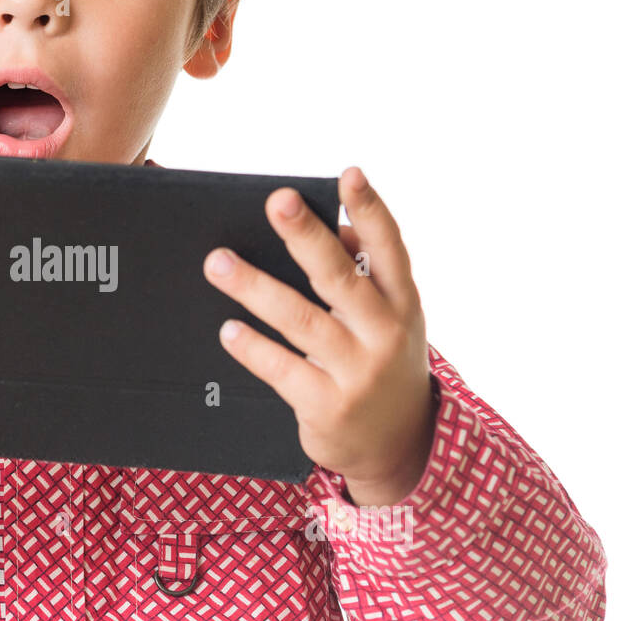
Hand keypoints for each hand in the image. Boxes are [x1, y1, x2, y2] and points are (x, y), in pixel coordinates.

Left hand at [202, 167, 435, 506]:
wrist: (399, 446)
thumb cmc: (381, 362)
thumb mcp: (391, 319)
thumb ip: (365, 275)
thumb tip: (333, 228)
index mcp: (403, 303)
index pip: (389, 248)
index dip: (370, 209)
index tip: (347, 174)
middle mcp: (384, 334)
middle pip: (340, 277)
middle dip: (307, 237)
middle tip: (276, 202)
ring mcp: (357, 372)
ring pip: (300, 320)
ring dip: (256, 288)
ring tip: (218, 262)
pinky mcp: (327, 406)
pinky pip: (282, 370)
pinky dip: (253, 347)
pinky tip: (228, 330)